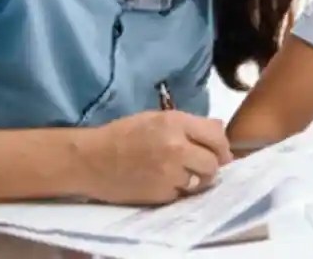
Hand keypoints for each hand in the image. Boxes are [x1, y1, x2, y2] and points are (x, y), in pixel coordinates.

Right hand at [77, 110, 231, 204]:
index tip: (218, 151)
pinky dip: (178, 190)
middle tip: (201, 165)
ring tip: (182, 173)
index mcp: (175, 123)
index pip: (217, 136)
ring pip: (202, 181)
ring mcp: (169, 173)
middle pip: (215, 163)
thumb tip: (220, 130)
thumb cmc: (122, 135)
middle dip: (212, 165)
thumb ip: (190, 124)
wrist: (91, 159)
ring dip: (197, 179)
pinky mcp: (161, 194)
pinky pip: (183, 194)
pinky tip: (165, 182)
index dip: (221, 146)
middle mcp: (176, 147)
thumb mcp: (156, 118)